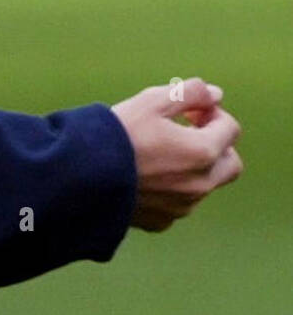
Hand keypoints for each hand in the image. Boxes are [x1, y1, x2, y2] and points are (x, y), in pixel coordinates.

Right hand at [110, 77, 242, 231]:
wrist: (82, 176)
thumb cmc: (117, 134)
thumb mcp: (151, 101)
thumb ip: (189, 93)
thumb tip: (214, 94)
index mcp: (202, 152)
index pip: (231, 129)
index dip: (213, 112)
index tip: (190, 109)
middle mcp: (200, 185)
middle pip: (230, 164)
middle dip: (217, 144)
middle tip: (188, 129)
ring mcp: (182, 206)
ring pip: (205, 184)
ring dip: (195, 166)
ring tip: (160, 150)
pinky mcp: (162, 221)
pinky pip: (179, 202)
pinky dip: (173, 187)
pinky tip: (145, 174)